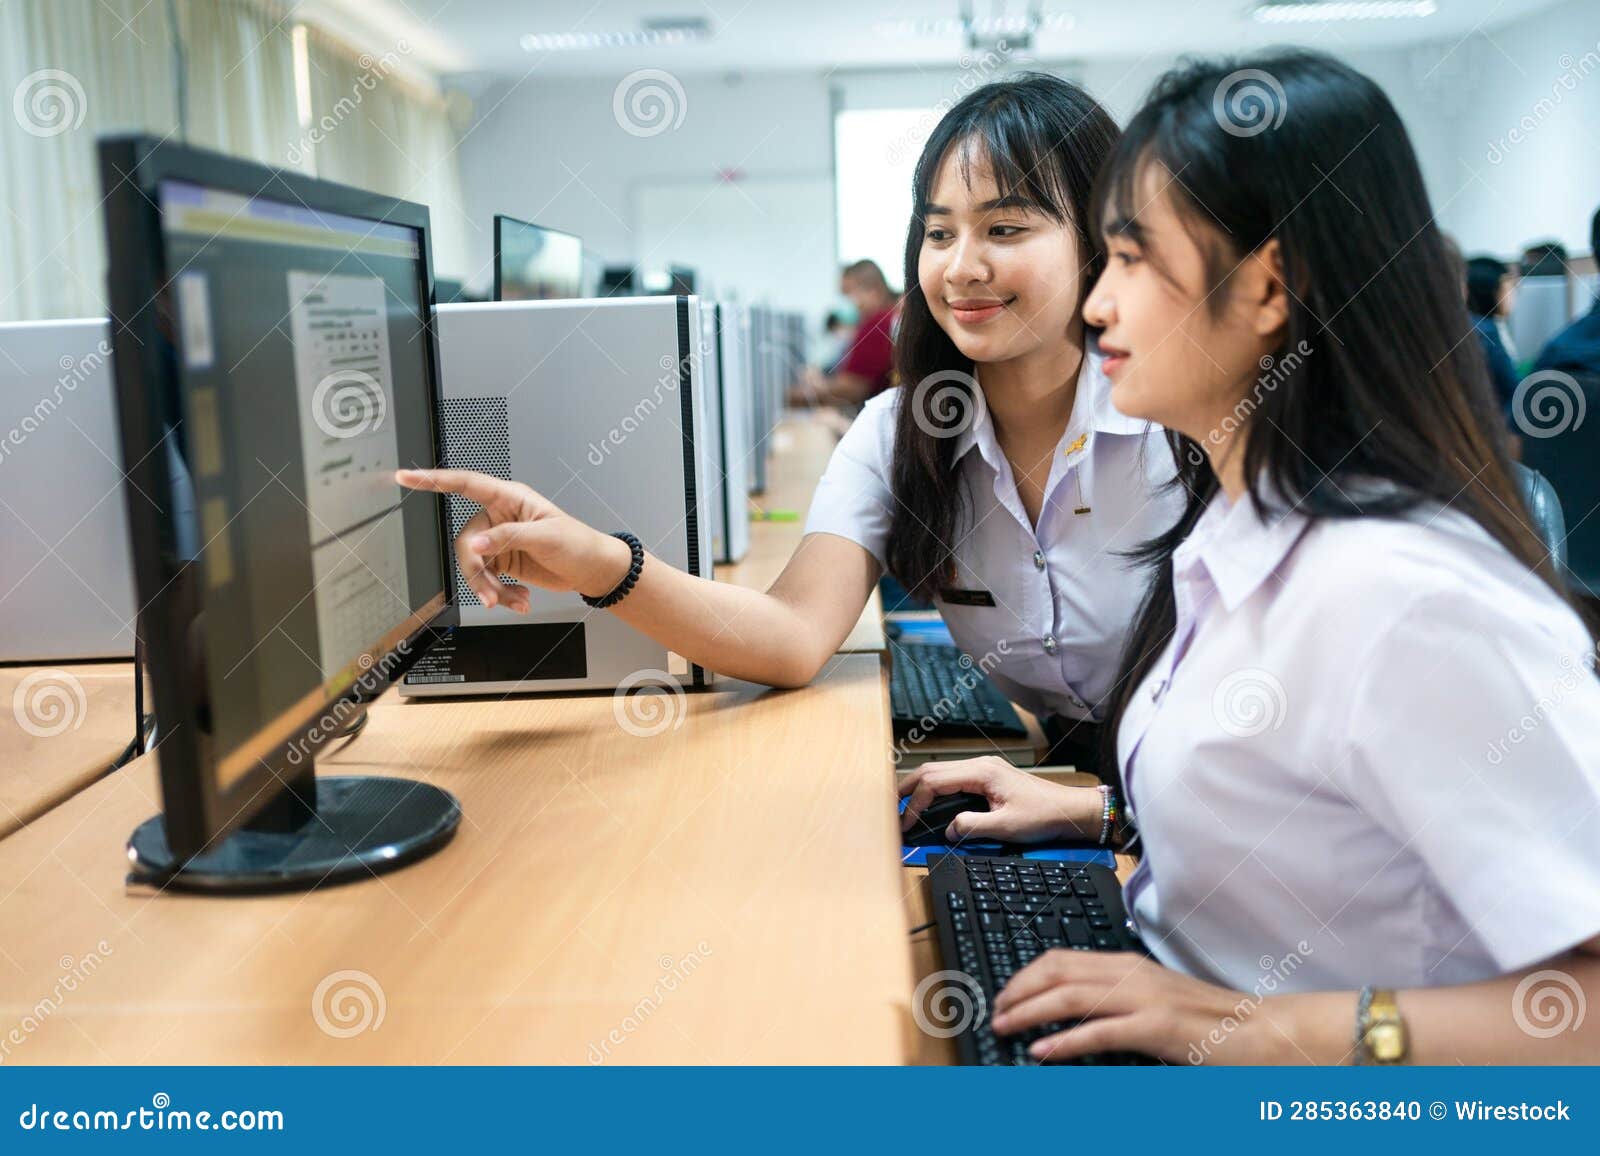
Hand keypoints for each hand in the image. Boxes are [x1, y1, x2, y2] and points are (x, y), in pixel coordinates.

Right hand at [394, 469, 631, 609]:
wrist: (592, 570)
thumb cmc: (577, 543)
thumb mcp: (545, 537)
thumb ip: (507, 538)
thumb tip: (476, 545)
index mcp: (509, 498)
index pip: (465, 484)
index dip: (434, 480)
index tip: (406, 477)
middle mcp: (499, 517)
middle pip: (467, 543)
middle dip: (478, 573)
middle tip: (492, 596)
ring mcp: (500, 541)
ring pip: (475, 566)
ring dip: (491, 589)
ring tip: (514, 602)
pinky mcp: (503, 562)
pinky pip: (488, 580)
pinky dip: (501, 594)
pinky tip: (520, 600)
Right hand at [897, 757, 1099, 842]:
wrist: (1068, 810)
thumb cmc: (1044, 815)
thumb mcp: (1006, 827)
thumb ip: (972, 826)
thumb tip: (949, 830)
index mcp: (981, 772)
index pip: (934, 782)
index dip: (915, 803)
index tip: (906, 823)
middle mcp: (979, 765)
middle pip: (931, 770)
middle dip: (907, 788)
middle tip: (891, 808)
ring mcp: (982, 769)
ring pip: (940, 772)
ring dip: (919, 788)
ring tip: (903, 806)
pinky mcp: (986, 778)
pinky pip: (952, 778)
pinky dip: (934, 789)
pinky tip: (928, 802)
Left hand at [991, 951, 1292, 1064]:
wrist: (1263, 1033)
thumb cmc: (1209, 1023)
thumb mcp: (1153, 1004)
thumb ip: (1115, 1004)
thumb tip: (1070, 1017)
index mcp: (1127, 965)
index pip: (1060, 958)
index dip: (1023, 975)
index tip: (1002, 994)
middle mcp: (1131, 974)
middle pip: (1055, 970)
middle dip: (1016, 990)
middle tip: (994, 1011)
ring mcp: (1145, 998)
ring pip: (1069, 995)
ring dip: (1029, 1011)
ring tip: (1004, 1026)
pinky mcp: (1158, 1027)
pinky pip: (1099, 1031)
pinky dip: (1064, 1041)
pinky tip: (1042, 1051)